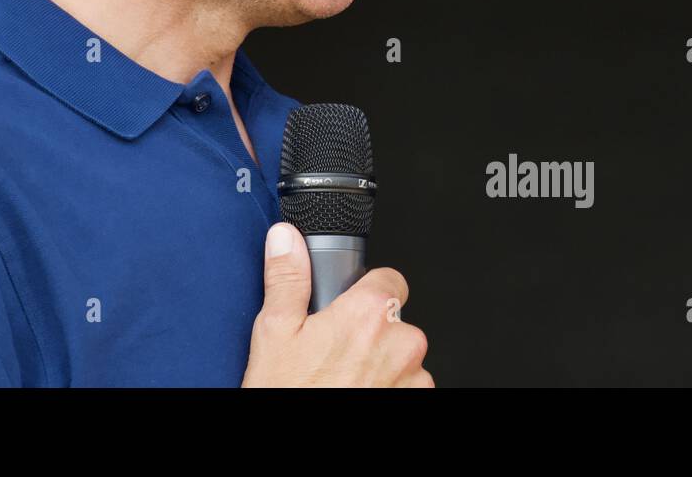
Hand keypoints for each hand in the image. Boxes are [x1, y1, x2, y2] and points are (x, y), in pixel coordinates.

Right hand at [240, 222, 432, 386]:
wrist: (294, 451)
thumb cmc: (286, 394)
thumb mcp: (275, 332)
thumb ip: (287, 278)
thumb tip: (286, 240)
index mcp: (368, 314)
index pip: (390, 278)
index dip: (368, 288)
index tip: (349, 303)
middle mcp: (401, 344)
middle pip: (396, 321)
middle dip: (371, 332)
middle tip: (334, 351)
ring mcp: (413, 380)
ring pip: (404, 358)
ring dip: (382, 365)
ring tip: (343, 380)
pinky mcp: (416, 405)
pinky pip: (408, 388)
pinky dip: (388, 391)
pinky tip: (356, 396)